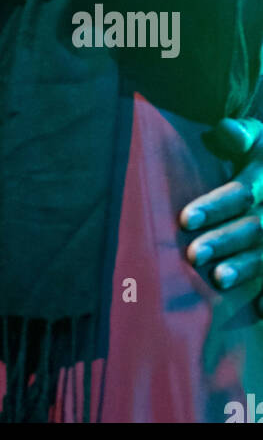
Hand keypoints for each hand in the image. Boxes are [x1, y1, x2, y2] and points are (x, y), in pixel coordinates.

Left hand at [179, 117, 262, 314]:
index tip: (185, 219)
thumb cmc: (262, 156)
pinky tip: (260, 310)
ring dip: (244, 268)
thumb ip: (240, 134)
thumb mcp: (259, 137)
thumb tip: (225, 128)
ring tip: (218, 279)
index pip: (239, 194)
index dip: (214, 206)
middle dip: (223, 241)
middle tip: (191, 254)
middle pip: (253, 228)